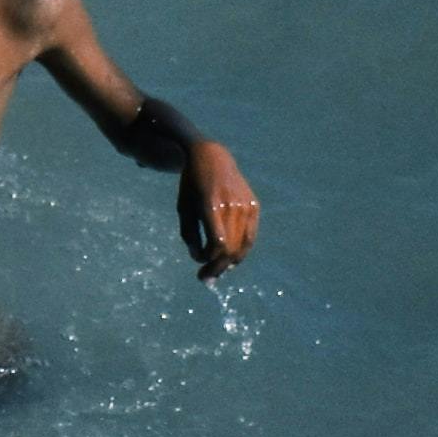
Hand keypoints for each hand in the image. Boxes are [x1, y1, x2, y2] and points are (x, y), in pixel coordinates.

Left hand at [178, 145, 257, 277]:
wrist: (212, 157)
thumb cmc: (191, 185)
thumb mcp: (183, 207)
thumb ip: (189, 233)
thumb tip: (199, 258)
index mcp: (210, 205)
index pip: (217, 242)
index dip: (208, 259)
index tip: (198, 267)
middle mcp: (231, 206)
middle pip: (230, 247)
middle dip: (217, 267)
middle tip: (205, 279)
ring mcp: (245, 205)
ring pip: (243, 245)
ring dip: (230, 263)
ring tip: (217, 271)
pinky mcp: (254, 206)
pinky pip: (251, 235)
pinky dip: (242, 250)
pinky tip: (231, 260)